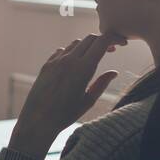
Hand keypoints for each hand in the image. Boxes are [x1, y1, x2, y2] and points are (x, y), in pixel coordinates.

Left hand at [9, 33, 125, 159]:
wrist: (38, 120)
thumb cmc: (65, 115)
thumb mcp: (88, 101)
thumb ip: (102, 84)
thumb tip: (113, 72)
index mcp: (83, 69)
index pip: (102, 42)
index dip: (114, 39)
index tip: (121, 44)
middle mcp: (69, 60)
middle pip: (90, 39)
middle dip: (103, 41)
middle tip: (111, 50)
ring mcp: (56, 61)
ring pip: (76, 43)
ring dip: (88, 46)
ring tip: (94, 57)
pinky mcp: (46, 65)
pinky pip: (62, 50)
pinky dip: (72, 52)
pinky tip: (75, 62)